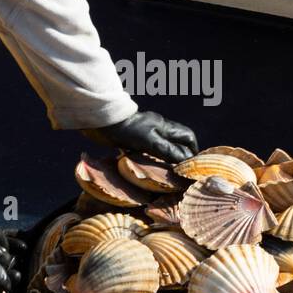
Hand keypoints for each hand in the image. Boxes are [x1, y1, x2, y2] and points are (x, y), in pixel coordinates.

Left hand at [81, 111, 198, 162]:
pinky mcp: (133, 138)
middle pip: (176, 142)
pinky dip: (151, 157)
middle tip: (179, 171)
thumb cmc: (126, 129)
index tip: (191, 165)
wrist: (100, 120)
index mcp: (165, 126)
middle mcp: (158, 129)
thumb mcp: (150, 141)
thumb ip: (168, 150)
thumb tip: (185, 161)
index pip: (188, 137)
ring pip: (162, 146)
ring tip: (166, 171)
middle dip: (180, 155)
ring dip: (165, 157)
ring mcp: (145, 133)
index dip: (192, 150)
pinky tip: (148, 165)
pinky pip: (148, 148)